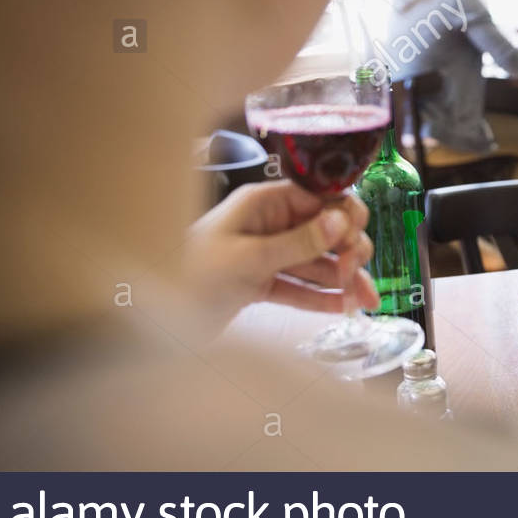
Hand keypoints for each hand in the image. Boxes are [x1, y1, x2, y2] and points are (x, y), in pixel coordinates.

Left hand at [182, 180, 378, 330]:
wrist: (152, 318)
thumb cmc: (189, 274)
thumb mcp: (247, 257)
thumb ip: (297, 242)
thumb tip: (340, 220)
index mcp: (263, 204)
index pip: (318, 199)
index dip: (343, 216)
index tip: (355, 238)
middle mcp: (268, 225)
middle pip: (323, 231)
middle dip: (347, 251)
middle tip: (355, 274)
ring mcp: (265, 255)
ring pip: (316, 263)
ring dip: (342, 280)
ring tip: (365, 301)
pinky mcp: (260, 284)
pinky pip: (299, 286)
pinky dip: (321, 297)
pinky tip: (343, 307)